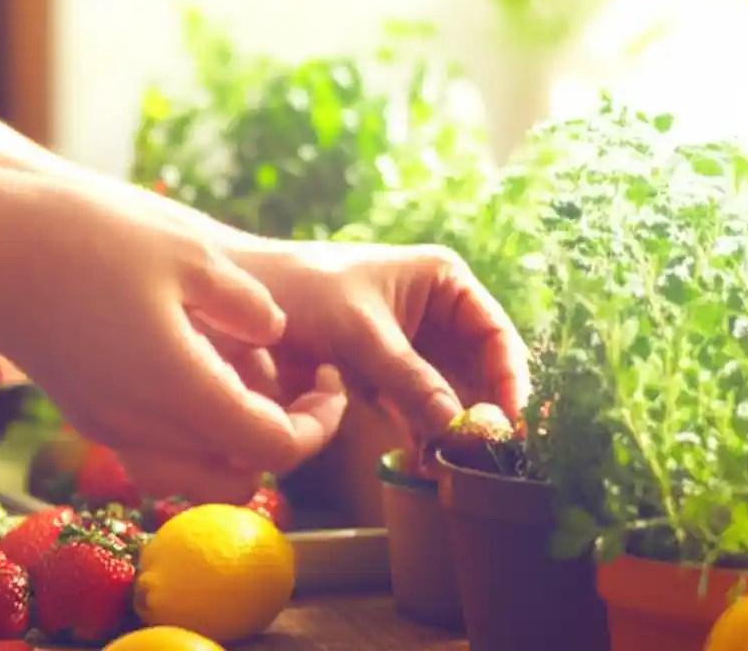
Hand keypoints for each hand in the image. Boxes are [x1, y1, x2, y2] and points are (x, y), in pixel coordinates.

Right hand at [0, 172, 344, 502]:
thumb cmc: (84, 236)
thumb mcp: (188, 252)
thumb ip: (245, 303)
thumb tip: (275, 333)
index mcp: (179, 390)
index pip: (274, 448)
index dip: (318, 425)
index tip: (331, 381)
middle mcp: (143, 427)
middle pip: (237, 478)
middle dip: (281, 442)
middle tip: (299, 387)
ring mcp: (109, 428)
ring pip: (195, 474)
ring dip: (235, 444)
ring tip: (248, 376)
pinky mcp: (86, 414)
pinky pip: (157, 452)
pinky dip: (193, 432)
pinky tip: (197, 367)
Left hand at [231, 241, 529, 443]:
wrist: (238, 306)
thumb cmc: (302, 292)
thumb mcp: (361, 334)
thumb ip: (411, 379)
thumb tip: (457, 427)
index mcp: (442, 282)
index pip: (495, 334)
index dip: (509, 378)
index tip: (509, 421)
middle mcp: (435, 313)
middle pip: (477, 370)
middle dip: (480, 411)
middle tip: (484, 456)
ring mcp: (410, 347)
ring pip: (448, 394)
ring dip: (451, 429)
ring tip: (455, 465)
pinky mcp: (384, 377)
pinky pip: (415, 409)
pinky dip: (421, 434)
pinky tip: (426, 460)